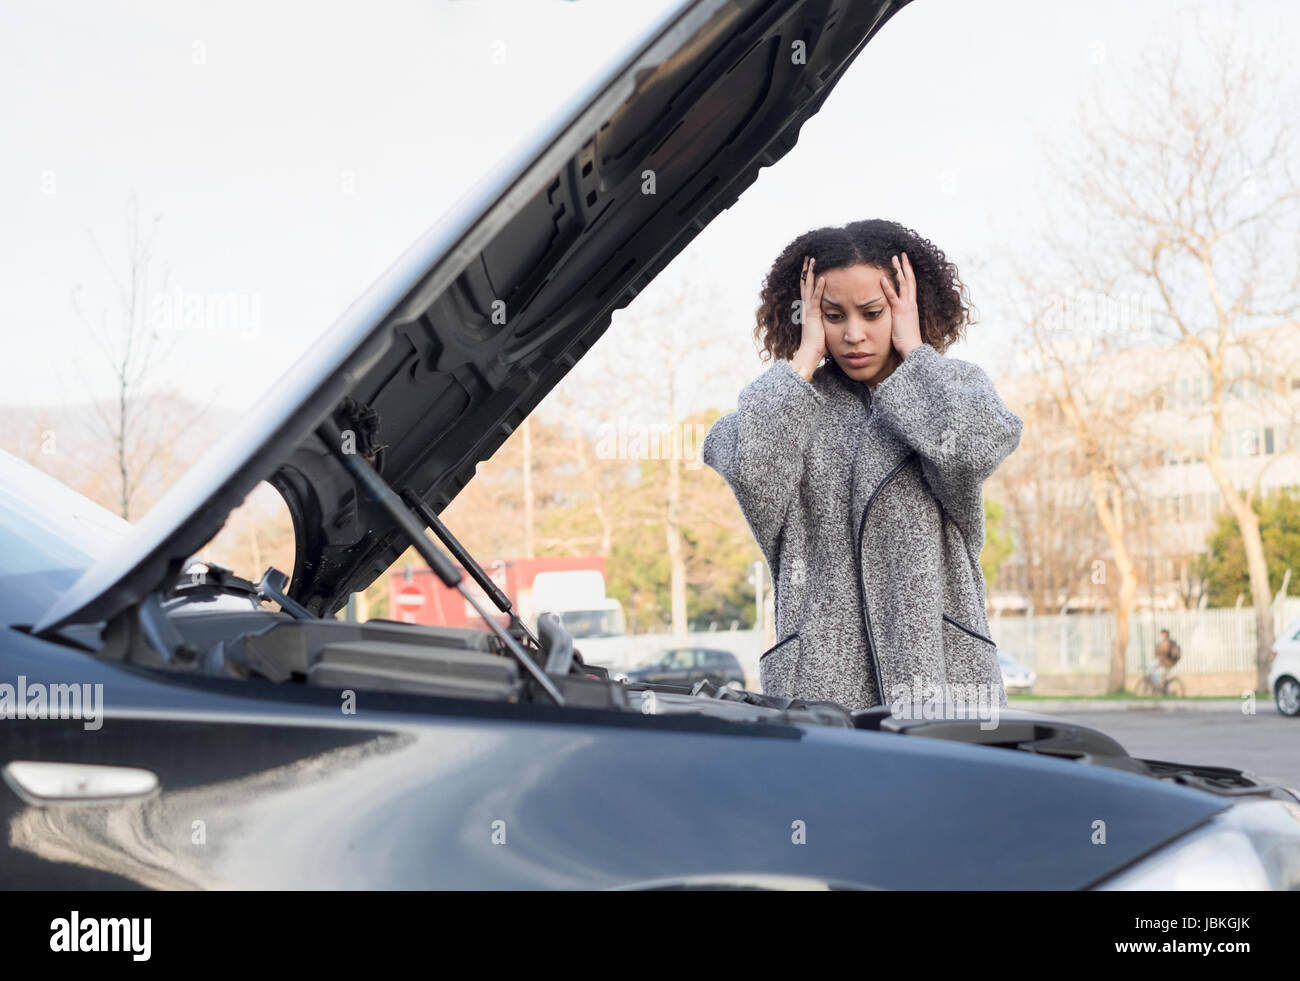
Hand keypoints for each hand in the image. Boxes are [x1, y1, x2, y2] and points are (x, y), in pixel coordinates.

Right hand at [792, 256, 825, 379]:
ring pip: (808, 287)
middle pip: (805, 284)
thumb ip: (828, 322)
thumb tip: (837, 321)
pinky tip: (822, 278)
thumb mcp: (823, 330)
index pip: (808, 290)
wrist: (809, 354)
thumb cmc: (817, 346)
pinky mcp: (812, 316)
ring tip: (812, 260)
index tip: (810, 267)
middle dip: (806, 270)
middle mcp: (806, 308)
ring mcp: (808, 311)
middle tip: (808, 257)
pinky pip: (816, 299)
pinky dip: (818, 288)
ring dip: (810, 273)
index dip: (809, 278)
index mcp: (809, 311)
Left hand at [881, 252, 922, 358]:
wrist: (913, 349)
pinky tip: (883, 278)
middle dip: (905, 266)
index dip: (908, 274)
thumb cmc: (907, 340)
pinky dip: (888, 287)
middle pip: (909, 280)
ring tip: (893, 258)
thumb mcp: (904, 325)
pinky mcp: (899, 312)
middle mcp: (911, 303)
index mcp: (912, 306)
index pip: (911, 286)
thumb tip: (896, 317)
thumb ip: (900, 317)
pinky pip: (893, 297)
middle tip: (901, 254)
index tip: (905, 264)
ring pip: (903, 283)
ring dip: (898, 270)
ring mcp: (906, 306)